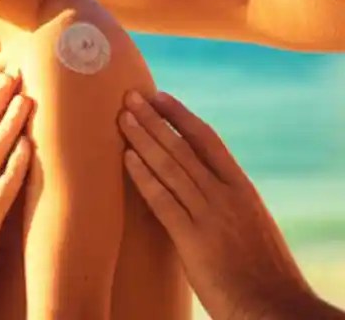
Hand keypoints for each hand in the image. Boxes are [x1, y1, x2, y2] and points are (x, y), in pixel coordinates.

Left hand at [120, 91, 339, 319]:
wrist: (274, 307)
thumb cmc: (262, 273)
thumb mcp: (251, 226)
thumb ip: (227, 203)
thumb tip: (203, 187)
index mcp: (242, 190)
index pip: (209, 141)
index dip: (181, 117)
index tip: (160, 96)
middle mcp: (226, 196)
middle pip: (183, 148)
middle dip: (153, 120)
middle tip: (128, 95)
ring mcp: (210, 217)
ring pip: (170, 167)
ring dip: (142, 140)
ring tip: (121, 118)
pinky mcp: (194, 241)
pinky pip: (164, 201)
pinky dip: (144, 177)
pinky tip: (126, 159)